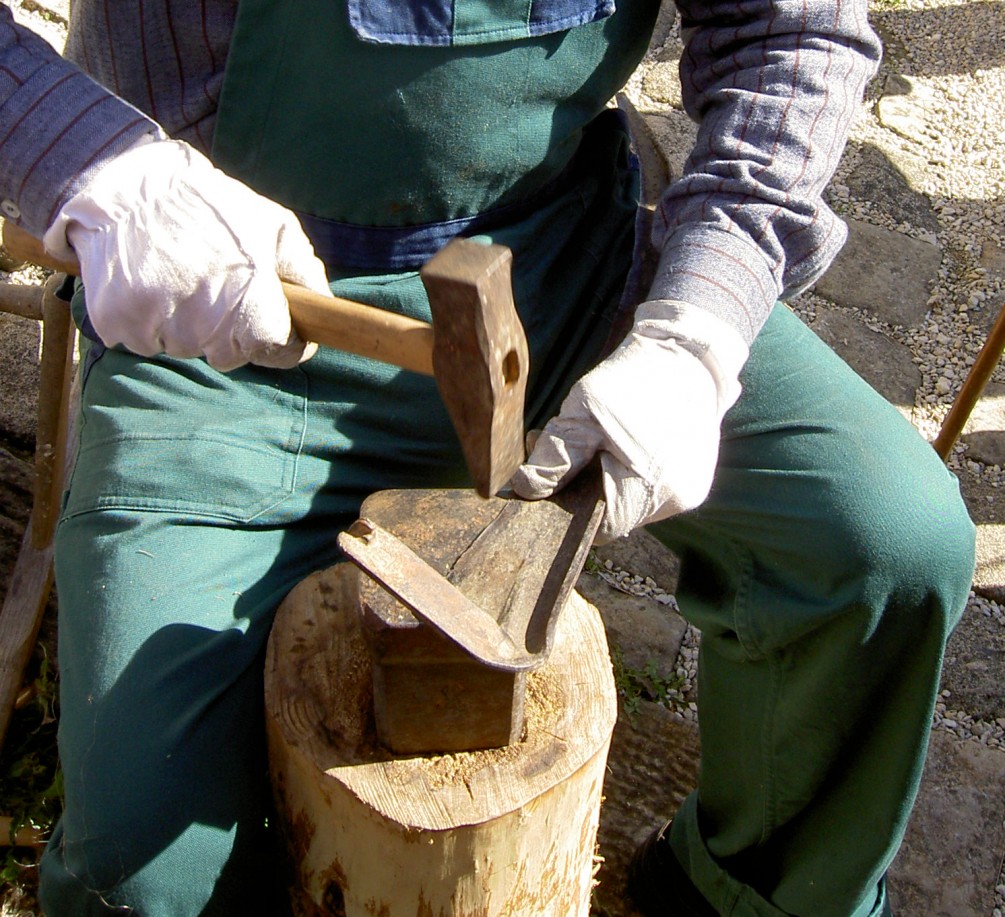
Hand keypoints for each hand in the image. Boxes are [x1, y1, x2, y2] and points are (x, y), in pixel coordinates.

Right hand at [43, 137, 331, 370]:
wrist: (127, 184)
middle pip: (233, 355)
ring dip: (190, 325)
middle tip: (220, 284)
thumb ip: (304, 272)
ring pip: (188, 349)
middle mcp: (202, 324)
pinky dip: (151, 320)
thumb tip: (324, 310)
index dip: (284, 339)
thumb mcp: (274, 227)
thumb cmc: (212, 206)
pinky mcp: (117, 322)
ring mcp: (156, 325)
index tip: (277, 321)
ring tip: (181, 275)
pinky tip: (151, 282)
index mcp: (249, 305)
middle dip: (234, 330)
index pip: (279, 352)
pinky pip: (147, 341)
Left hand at [511, 301, 748, 541]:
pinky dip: (633, 472)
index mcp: (648, 489)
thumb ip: (554, 457)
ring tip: (598, 440)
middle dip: (587, 488)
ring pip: (634, 502)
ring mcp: (690, 490)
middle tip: (571, 448)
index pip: (598, 529)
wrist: (686, 353)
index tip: (554, 480)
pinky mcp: (695, 477)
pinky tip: (624, 443)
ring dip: (610, 479)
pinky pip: (653, 488)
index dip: (570, 508)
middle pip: (617, 515)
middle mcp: (676, 499)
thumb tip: (525, 490)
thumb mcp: (584, 414)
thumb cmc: (632, 380)